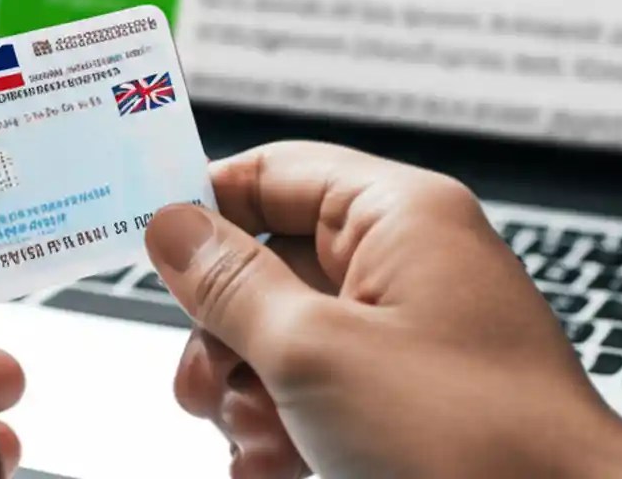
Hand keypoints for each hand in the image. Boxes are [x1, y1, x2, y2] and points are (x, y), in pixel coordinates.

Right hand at [145, 141, 621, 478]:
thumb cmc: (477, 442)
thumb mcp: (315, 352)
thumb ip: (230, 283)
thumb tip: (172, 227)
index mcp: (398, 216)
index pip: (274, 172)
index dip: (203, 204)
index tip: (145, 242)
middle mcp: (407, 264)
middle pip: (269, 264)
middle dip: (223, 332)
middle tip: (203, 380)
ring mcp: (410, 332)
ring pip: (285, 336)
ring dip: (249, 392)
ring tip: (255, 438)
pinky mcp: (410, 394)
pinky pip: (321, 387)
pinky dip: (286, 426)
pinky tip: (275, 464)